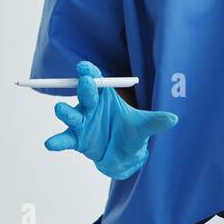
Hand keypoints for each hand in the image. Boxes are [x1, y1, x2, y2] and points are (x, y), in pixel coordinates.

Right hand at [44, 61, 177, 179]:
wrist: (123, 156)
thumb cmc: (131, 133)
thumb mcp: (144, 127)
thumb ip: (155, 121)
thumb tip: (173, 119)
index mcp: (105, 96)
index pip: (96, 79)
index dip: (90, 72)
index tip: (85, 66)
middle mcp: (90, 106)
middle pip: (85, 94)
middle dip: (85, 88)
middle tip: (86, 82)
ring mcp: (81, 122)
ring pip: (71, 114)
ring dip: (66, 111)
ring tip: (60, 109)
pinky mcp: (76, 139)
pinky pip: (65, 139)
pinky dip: (57, 141)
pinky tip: (50, 144)